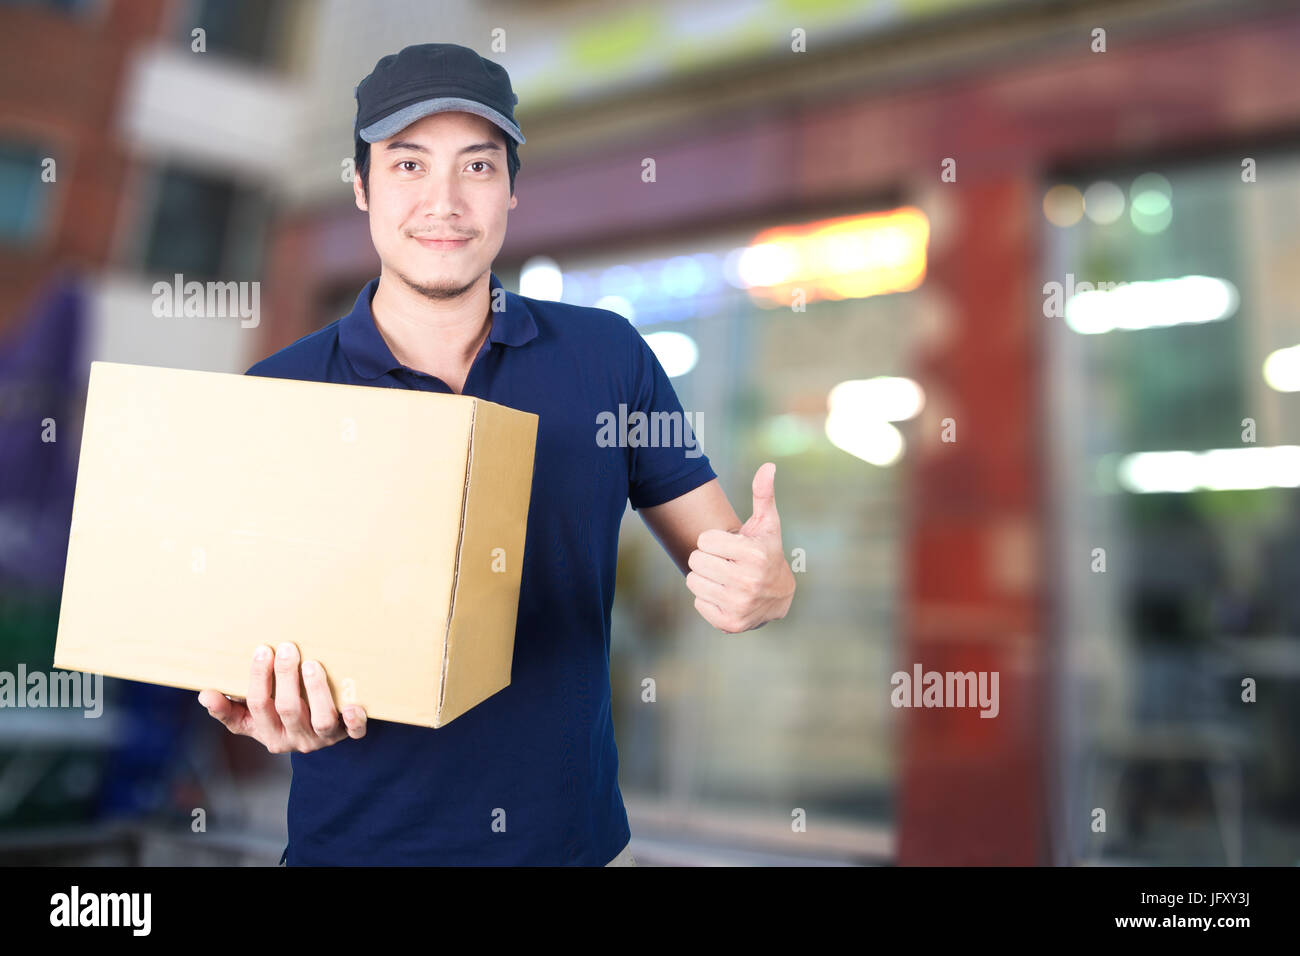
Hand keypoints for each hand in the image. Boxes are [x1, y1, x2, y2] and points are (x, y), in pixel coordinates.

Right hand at [198, 642, 365, 753]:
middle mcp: (295, 738)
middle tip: (289, 647)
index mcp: (268, 732)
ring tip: (313, 664)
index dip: (259, 678)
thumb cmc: (276, 718)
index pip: (259, 705)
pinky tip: (354, 704)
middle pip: (288, 709)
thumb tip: (204, 695)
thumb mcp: (249, 719)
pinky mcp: (346, 735)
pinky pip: (354, 732)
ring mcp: (322, 738)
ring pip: (321, 719)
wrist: (313, 738)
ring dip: (317, 690)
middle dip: (287, 676)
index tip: (263, 650)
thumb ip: (226, 709)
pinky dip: (356, 720)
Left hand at [687, 462, 795, 632]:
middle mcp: (748, 581)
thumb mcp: (767, 525)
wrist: (779, 597)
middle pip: (696, 560)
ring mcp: (740, 604)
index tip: (730, 547)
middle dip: (707, 559)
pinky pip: (698, 603)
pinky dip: (707, 599)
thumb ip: (763, 494)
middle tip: (725, 563)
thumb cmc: (767, 553)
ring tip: (724, 578)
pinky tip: (725, 595)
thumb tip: (767, 465)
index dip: (714, 542)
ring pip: (693, 581)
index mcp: (754, 554)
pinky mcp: (731, 623)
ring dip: (705, 578)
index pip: (704, 540)